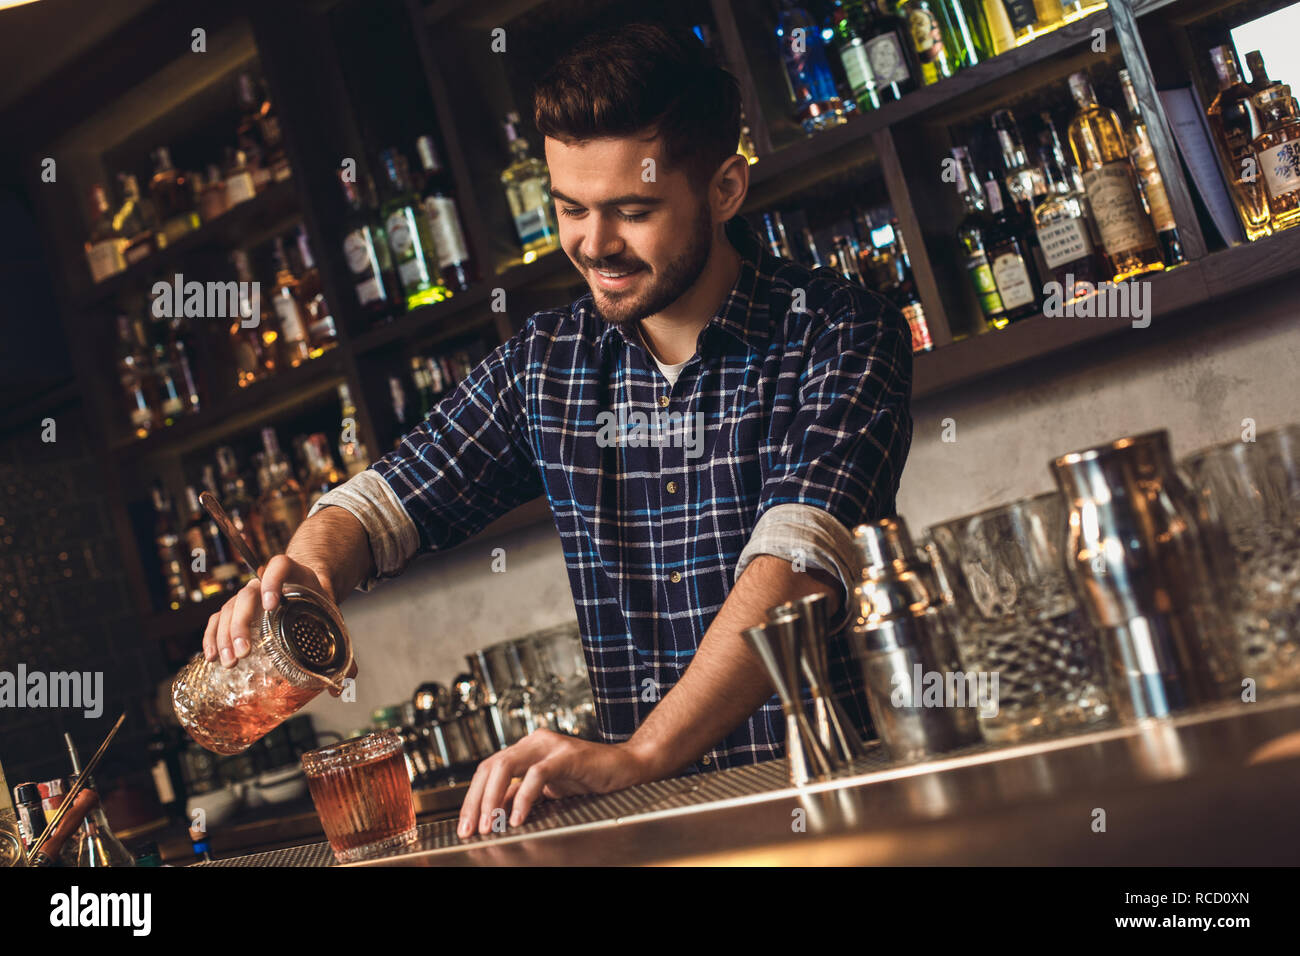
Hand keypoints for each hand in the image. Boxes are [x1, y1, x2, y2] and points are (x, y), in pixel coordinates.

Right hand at [202, 554, 345, 687]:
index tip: (271, 605)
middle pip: (246, 594)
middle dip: (240, 624)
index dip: (272, 581)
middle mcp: (265, 582)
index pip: (279, 566)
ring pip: (228, 608)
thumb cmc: (318, 608)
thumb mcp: (331, 620)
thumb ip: (340, 648)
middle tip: (244, 653)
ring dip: (224, 635)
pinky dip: (212, 636)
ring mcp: (248, 595)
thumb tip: (344, 683)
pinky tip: (211, 657)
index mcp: (294, 575)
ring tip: (230, 662)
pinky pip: (217, 619)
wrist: (307, 594)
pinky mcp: (236, 609)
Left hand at [456, 730, 655, 836]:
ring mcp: (550, 745)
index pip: (488, 769)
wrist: (627, 767)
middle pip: (491, 766)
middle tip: (471, 829)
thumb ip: (521, 795)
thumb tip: (492, 813)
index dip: (473, 797)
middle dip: (476, 800)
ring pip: (506, 766)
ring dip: (492, 799)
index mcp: (527, 749)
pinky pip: (537, 774)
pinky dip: (523, 797)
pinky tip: (519, 818)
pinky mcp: (567, 755)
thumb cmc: (590, 777)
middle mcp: (534, 742)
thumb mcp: (548, 789)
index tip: (465, 825)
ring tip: (489, 825)